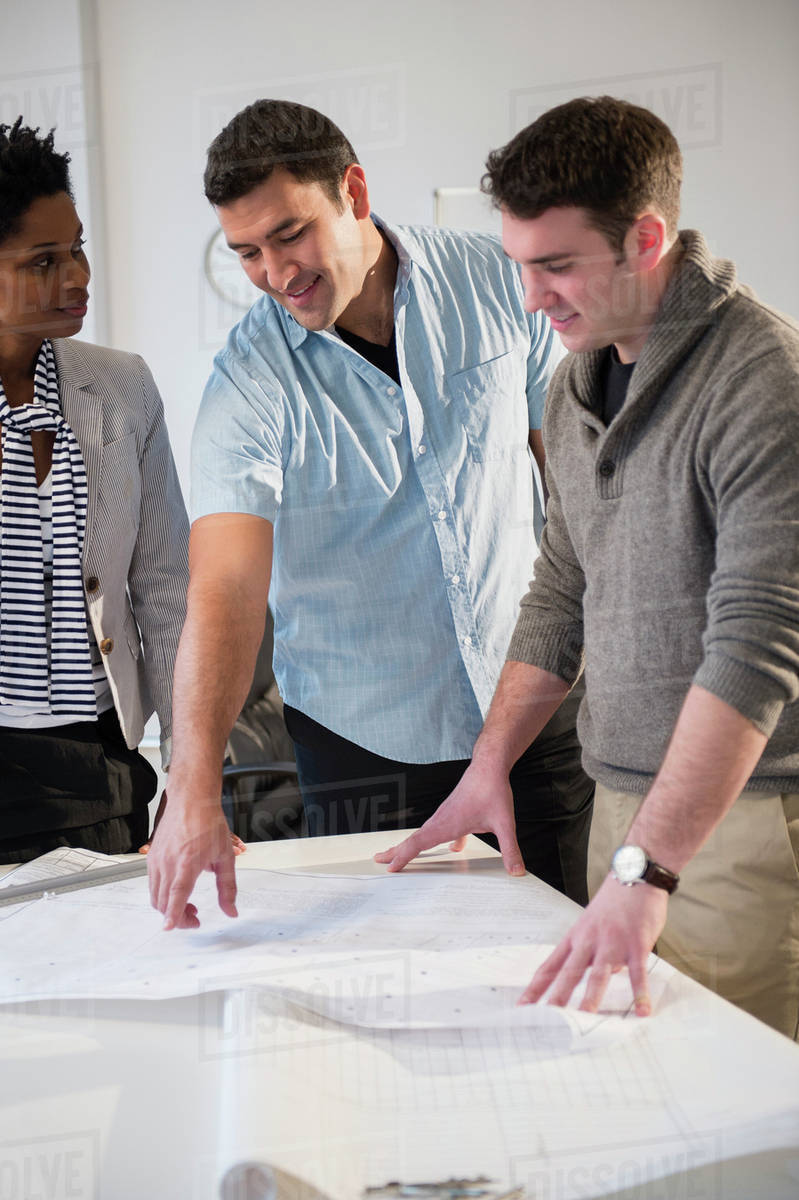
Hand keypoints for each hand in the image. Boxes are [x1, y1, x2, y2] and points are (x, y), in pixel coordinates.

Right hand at [146, 785, 237, 929]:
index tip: (169, 928)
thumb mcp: (225, 857)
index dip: (173, 914)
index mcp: (187, 863)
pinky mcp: (151, 856)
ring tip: (188, 905)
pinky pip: (152, 883)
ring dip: (169, 907)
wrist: (192, 799)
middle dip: (177, 917)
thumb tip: (231, 911)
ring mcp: (156, 859)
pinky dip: (162, 894)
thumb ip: (228, 887)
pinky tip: (178, 889)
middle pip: (163, 902)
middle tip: (195, 917)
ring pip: (155, 895)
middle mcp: (168, 863)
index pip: (176, 895)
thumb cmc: (208, 823)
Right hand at [374, 759, 524, 874]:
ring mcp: (444, 815)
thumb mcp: (505, 823)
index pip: (419, 843)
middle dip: (395, 851)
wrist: (489, 766)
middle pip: (413, 839)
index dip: (403, 856)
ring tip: (398, 855)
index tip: (389, 867)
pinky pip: (438, 829)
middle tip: (378, 860)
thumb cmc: (493, 790)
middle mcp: (441, 819)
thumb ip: (510, 849)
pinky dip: (436, 838)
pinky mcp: (452, 812)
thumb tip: (517, 872)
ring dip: (408, 845)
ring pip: (422, 833)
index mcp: (447, 824)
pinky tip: (454, 849)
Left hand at [520, 874, 668, 1015]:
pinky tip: (642, 1011)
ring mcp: (613, 943)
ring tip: (585, 1019)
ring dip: (591, 998)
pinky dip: (640, 993)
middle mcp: (589, 941)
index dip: (536, 987)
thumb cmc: (614, 901)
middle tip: (547, 1020)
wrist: (635, 875)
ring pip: (599, 975)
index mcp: (575, 937)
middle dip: (557, 998)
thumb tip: (594, 977)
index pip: (550, 966)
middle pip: (569, 973)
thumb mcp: (591, 924)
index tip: (523, 1006)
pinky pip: (638, 973)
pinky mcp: (637, 944)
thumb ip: (590, 952)